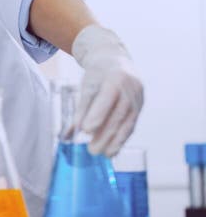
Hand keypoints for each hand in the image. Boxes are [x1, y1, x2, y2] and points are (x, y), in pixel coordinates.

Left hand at [72, 25, 143, 156]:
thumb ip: (82, 107)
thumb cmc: (97, 74)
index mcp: (115, 78)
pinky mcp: (140, 107)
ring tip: (104, 155)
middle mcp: (130, 88)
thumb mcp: (87, 85)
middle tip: (92, 151)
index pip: (106, 99)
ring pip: (127, 123)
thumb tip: (75, 129)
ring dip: (115, 141)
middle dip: (105, 135)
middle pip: (118, 115)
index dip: (97, 115)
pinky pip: (131, 125)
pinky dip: (122, 138)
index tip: (86, 131)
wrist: (116, 61)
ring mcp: (138, 98)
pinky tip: (113, 149)